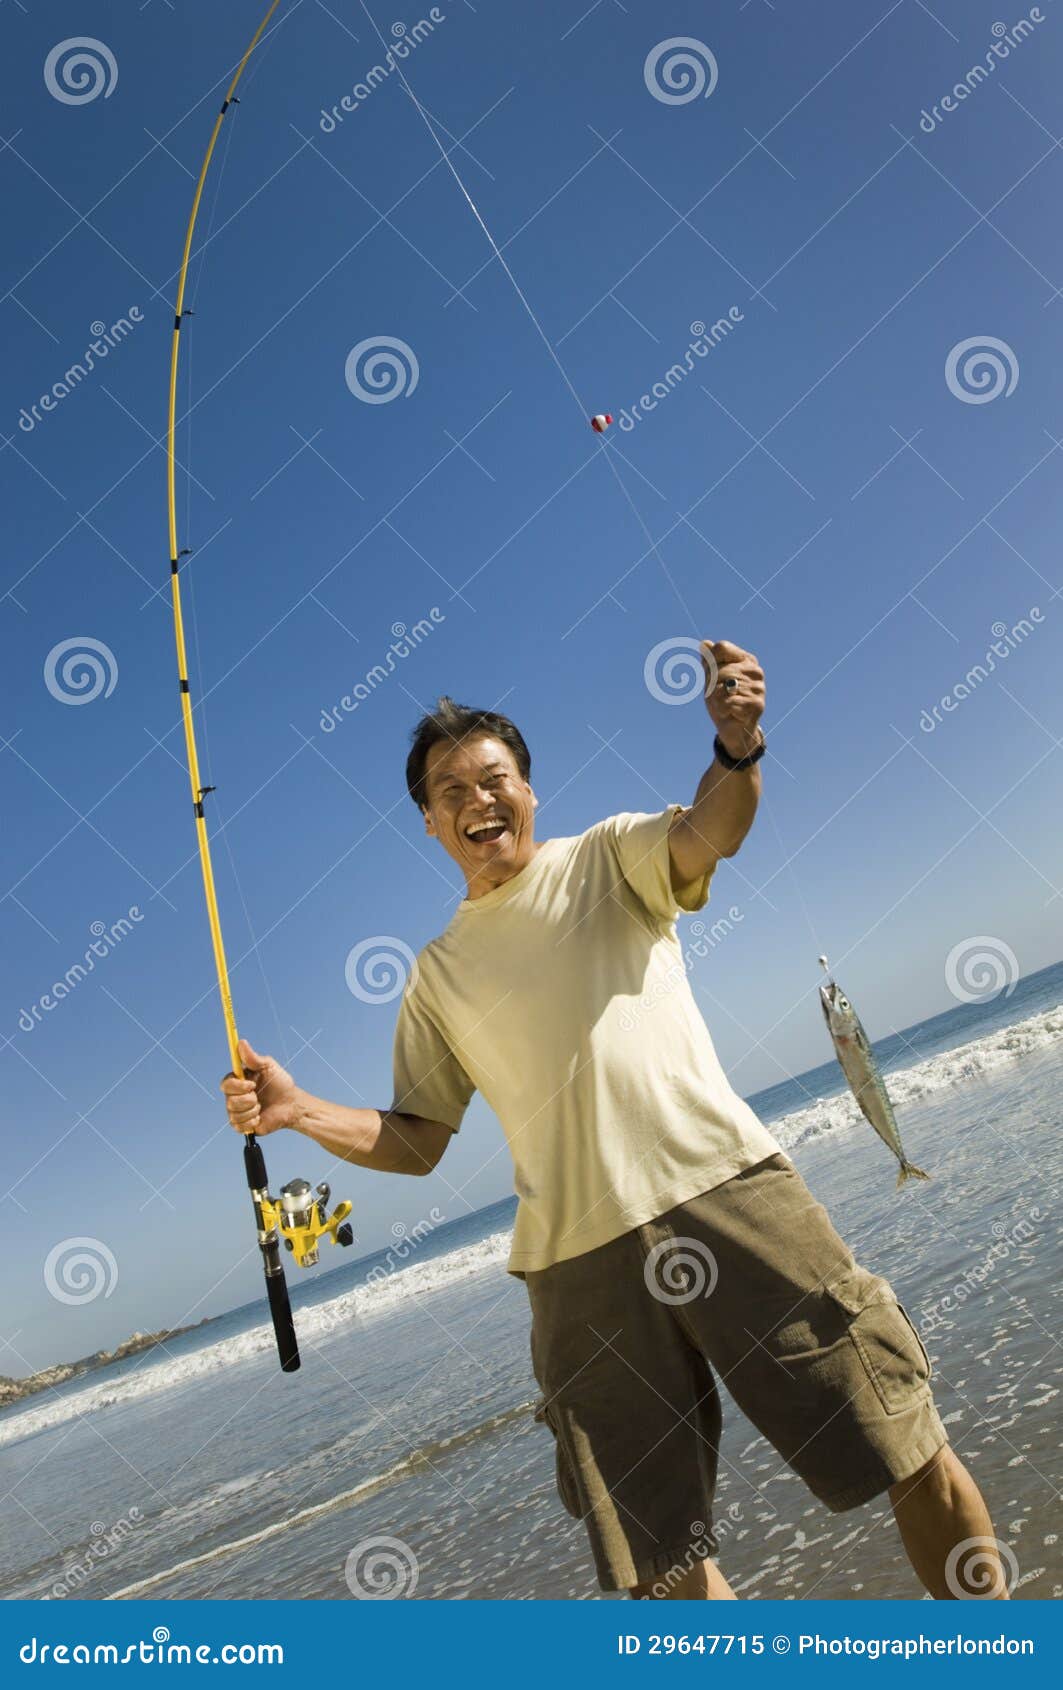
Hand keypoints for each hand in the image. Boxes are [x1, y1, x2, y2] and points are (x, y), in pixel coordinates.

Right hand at [220, 1037, 299, 1135]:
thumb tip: (241, 1042)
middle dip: (247, 1099)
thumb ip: (253, 1058)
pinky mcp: (242, 1126)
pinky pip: (239, 1126)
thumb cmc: (280, 1083)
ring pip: (234, 1114)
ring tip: (262, 1106)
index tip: (251, 1084)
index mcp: (238, 1082)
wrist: (291, 1104)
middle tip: (258, 1096)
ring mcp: (237, 1112)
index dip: (236, 1086)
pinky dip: (252, 1121)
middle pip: (229, 1100)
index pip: (225, 1084)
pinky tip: (260, 1117)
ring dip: (252, 1110)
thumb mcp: (269, 1067)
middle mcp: (234, 1097)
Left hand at [700, 638, 764, 759]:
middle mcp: (755, 671)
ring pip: (722, 686)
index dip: (711, 662)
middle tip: (720, 696)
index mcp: (746, 660)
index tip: (714, 676)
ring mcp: (759, 687)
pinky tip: (730, 713)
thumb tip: (704, 644)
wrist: (733, 729)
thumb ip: (709, 662)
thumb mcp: (712, 680)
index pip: (722, 648)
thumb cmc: (723, 700)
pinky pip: (727, 702)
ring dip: (716, 699)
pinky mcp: (757, 704)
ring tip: (725, 705)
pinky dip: (722, 709)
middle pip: (719, 669)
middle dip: (712, 685)